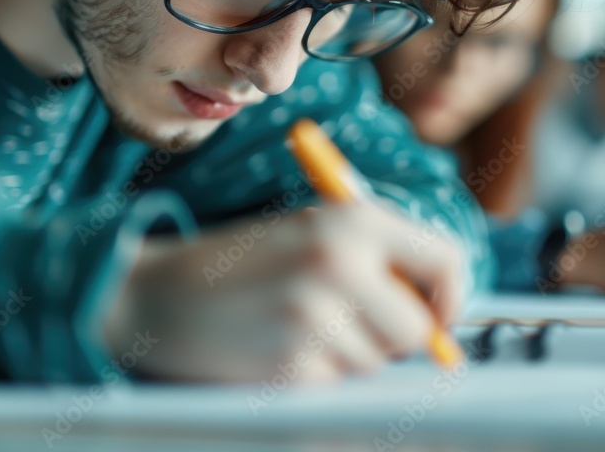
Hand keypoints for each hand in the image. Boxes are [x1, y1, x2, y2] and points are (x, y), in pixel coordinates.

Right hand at [103, 203, 462, 382]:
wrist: (156, 296)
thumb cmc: (241, 264)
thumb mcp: (311, 233)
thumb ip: (377, 262)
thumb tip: (437, 321)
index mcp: (353, 220)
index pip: (446, 260)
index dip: (449, 298)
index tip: (436, 319)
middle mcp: (341, 262)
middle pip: (416, 329)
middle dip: (392, 340)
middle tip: (347, 326)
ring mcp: (316, 315)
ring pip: (376, 363)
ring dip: (347, 358)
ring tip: (295, 328)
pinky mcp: (293, 364)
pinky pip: (336, 385)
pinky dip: (314, 378)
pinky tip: (275, 350)